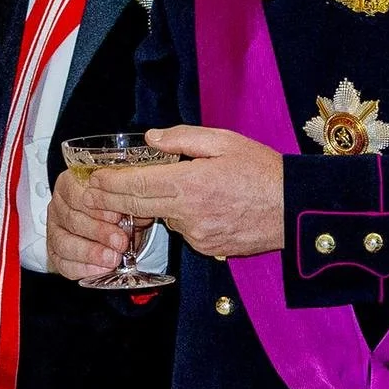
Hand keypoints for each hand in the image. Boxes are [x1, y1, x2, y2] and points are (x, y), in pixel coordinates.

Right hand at [45, 167, 154, 281]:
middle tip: (120, 242)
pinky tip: (100, 269)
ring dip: (91, 253)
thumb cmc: (115, 207)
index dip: (97, 207)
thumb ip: (125, 201)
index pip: (75, 192)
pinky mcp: (55, 252)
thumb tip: (135, 211)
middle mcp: (58, 205)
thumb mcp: (122, 197)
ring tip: (112, 259)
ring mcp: (54, 229)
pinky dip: (82, 268)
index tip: (117, 217)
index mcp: (69, 183)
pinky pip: (63, 263)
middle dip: (98, 232)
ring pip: (64, 243)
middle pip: (71, 219)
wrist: (111, 226)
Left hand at [84, 126, 283, 259]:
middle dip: (113, 199)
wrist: (295, 210)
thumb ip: (183, 139)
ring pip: (163, 218)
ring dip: (157, 205)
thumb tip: (151, 139)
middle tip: (93, 191)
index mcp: (190, 184)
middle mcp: (188, 214)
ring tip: (170, 187)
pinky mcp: (208, 248)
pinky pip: (184, 231)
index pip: (137, 185)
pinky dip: (182, 218)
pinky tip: (202, 205)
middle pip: (138, 207)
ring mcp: (197, 235)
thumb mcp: (225, 142)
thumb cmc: (264, 171)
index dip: (110, 183)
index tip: (93, 178)